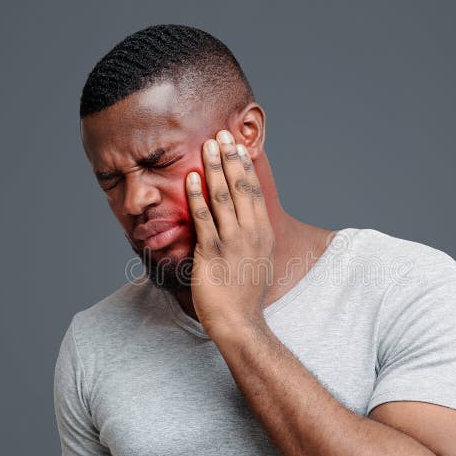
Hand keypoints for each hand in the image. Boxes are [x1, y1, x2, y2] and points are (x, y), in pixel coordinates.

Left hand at [185, 129, 274, 338]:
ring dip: (215, 168)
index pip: (254, 191)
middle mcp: (251, 232)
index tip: (238, 146)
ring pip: (223, 196)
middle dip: (231, 158)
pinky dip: (197, 196)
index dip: (245, 166)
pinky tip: (192, 178)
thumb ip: (252, 237)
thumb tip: (245, 220)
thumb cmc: (245, 294)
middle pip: (241, 187)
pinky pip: (204, 218)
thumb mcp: (258, 260)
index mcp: (263, 233)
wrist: (240, 321)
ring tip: (208, 146)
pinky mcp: (212, 252)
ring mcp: (232, 241)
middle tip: (222, 134)